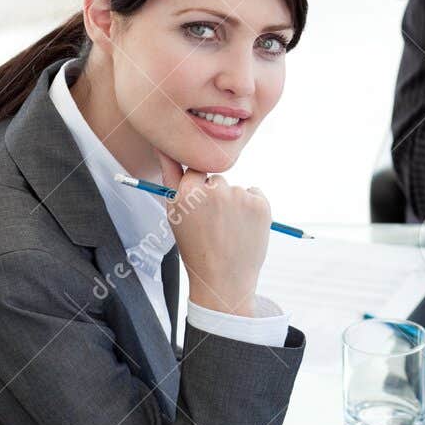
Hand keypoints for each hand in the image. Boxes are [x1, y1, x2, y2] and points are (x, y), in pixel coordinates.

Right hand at [156, 152, 270, 317]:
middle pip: (216, 179)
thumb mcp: (175, 214)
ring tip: (229, 230)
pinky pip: (255, 194)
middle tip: (214, 225)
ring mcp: (240, 196)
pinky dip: (252, 207)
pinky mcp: (260, 203)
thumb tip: (164, 145)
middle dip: (215, 196)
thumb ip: (170, 177)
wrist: (224, 279)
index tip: (200, 207)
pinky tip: (243, 227)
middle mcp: (215, 190)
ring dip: (234, 203)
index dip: (197, 190)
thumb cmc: (196, 248)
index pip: (195, 169)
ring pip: (236, 189)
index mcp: (188, 192)